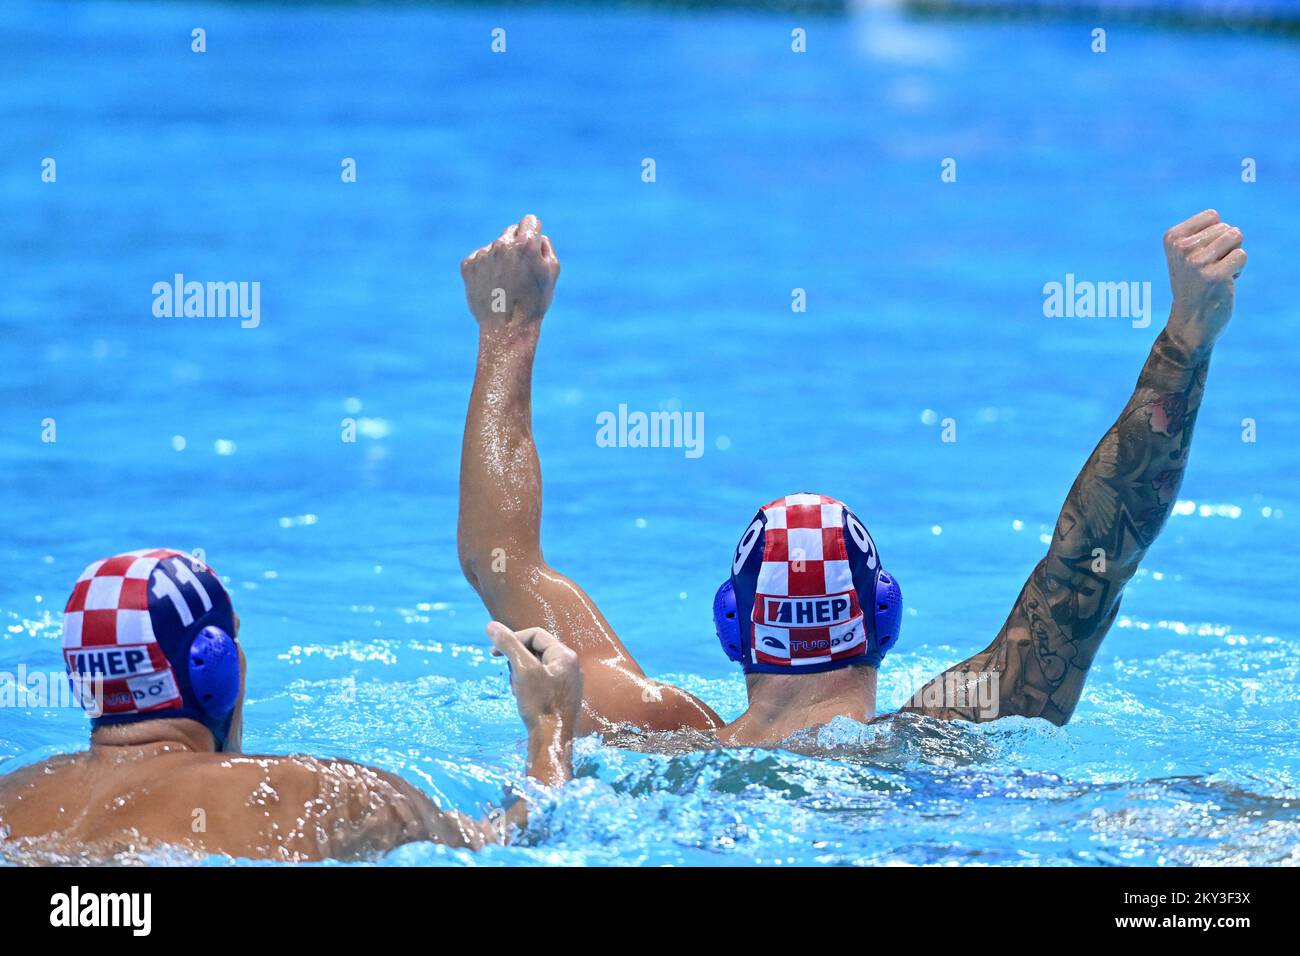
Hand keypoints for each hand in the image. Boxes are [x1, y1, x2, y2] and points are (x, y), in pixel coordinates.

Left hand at [460, 214, 559, 326]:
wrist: (507, 328)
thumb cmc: (534, 302)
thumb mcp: (552, 272)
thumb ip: (545, 247)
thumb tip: (536, 236)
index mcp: (525, 244)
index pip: (529, 220)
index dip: (533, 232)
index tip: (532, 247)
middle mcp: (502, 245)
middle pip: (510, 231)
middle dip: (516, 245)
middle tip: (520, 271)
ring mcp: (483, 255)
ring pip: (494, 248)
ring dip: (500, 259)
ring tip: (505, 284)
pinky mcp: (468, 266)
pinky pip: (479, 259)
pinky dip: (485, 270)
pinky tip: (492, 287)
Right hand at [486, 621, 581, 733]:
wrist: (551, 742)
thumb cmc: (540, 705)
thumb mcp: (522, 670)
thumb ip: (508, 644)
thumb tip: (491, 626)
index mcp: (565, 655)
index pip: (535, 634)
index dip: (512, 640)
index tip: (493, 652)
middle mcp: (570, 666)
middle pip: (535, 650)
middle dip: (517, 661)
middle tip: (510, 676)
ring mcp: (567, 682)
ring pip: (535, 667)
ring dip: (520, 675)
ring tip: (518, 692)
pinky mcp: (561, 697)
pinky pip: (539, 682)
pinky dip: (527, 687)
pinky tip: (523, 701)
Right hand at [1163, 209, 1246, 356]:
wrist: (1189, 323)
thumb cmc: (1193, 285)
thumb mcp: (1187, 254)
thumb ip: (1203, 233)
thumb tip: (1233, 232)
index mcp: (1172, 238)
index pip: (1212, 216)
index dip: (1215, 234)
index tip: (1202, 255)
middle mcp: (1181, 248)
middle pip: (1226, 227)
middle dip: (1226, 247)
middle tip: (1209, 269)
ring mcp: (1197, 262)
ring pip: (1236, 237)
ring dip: (1233, 256)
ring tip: (1217, 274)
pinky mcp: (1214, 276)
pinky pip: (1241, 256)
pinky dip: (1238, 270)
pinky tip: (1223, 284)